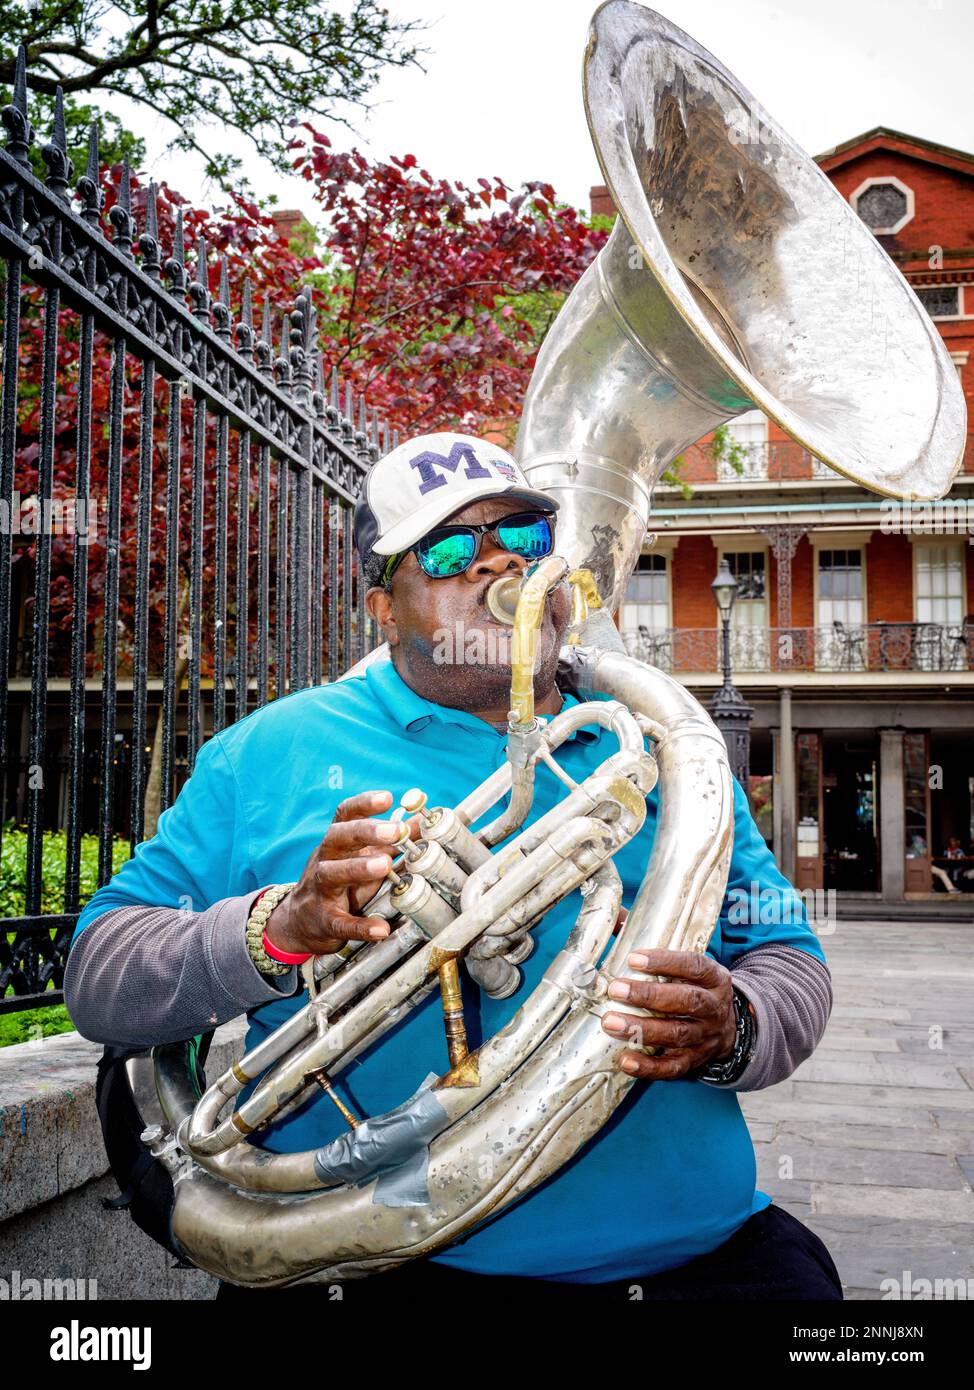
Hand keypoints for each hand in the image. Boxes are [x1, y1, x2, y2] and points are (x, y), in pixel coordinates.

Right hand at [264, 791, 419, 955]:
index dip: (364, 804)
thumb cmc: (341, 881)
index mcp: (338, 842)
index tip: (387, 797)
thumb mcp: (364, 856)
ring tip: (385, 866)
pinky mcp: (325, 921)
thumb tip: (423, 821)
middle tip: (394, 831)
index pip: (345, 814)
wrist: (301, 921)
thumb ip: (392, 839)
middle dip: (365, 831)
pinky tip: (381, 929)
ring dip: (358, 868)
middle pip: (337, 837)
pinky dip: (360, 926)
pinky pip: (341, 923)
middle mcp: (325, 860)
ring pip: (332, 874)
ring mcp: (322, 890)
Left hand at [601, 948, 737, 1079]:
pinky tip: (625, 1060)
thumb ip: (652, 940)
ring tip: (610, 1022)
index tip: (633, 958)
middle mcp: (713, 1006)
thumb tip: (616, 914)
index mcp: (714, 977)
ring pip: (677, 1034)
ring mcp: (705, 1036)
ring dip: (642, 1030)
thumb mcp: (687, 964)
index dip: (665, 962)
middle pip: (685, 1001)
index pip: (693, 965)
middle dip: (648, 996)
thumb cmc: (693, 987)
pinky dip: (649, 1067)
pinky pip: (673, 1067)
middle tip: (614, 989)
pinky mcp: (694, 1061)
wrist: (727, 1027)